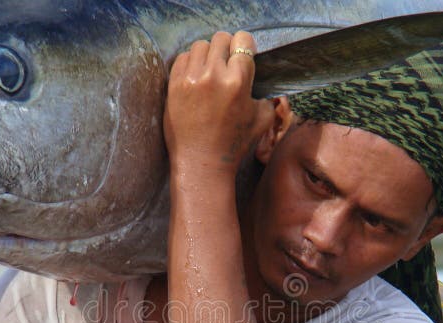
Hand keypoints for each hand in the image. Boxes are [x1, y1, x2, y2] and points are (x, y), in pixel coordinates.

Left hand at [164, 31, 274, 173]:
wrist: (201, 163)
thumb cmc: (232, 144)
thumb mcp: (262, 120)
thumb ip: (267, 96)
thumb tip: (266, 81)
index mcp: (238, 81)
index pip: (243, 41)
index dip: (245, 47)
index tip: (242, 55)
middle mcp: (214, 75)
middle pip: (221, 39)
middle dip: (226, 48)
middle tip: (226, 64)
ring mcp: (191, 79)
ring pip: (200, 45)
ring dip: (207, 54)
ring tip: (210, 71)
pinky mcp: (174, 85)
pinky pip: (183, 58)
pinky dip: (190, 63)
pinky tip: (196, 78)